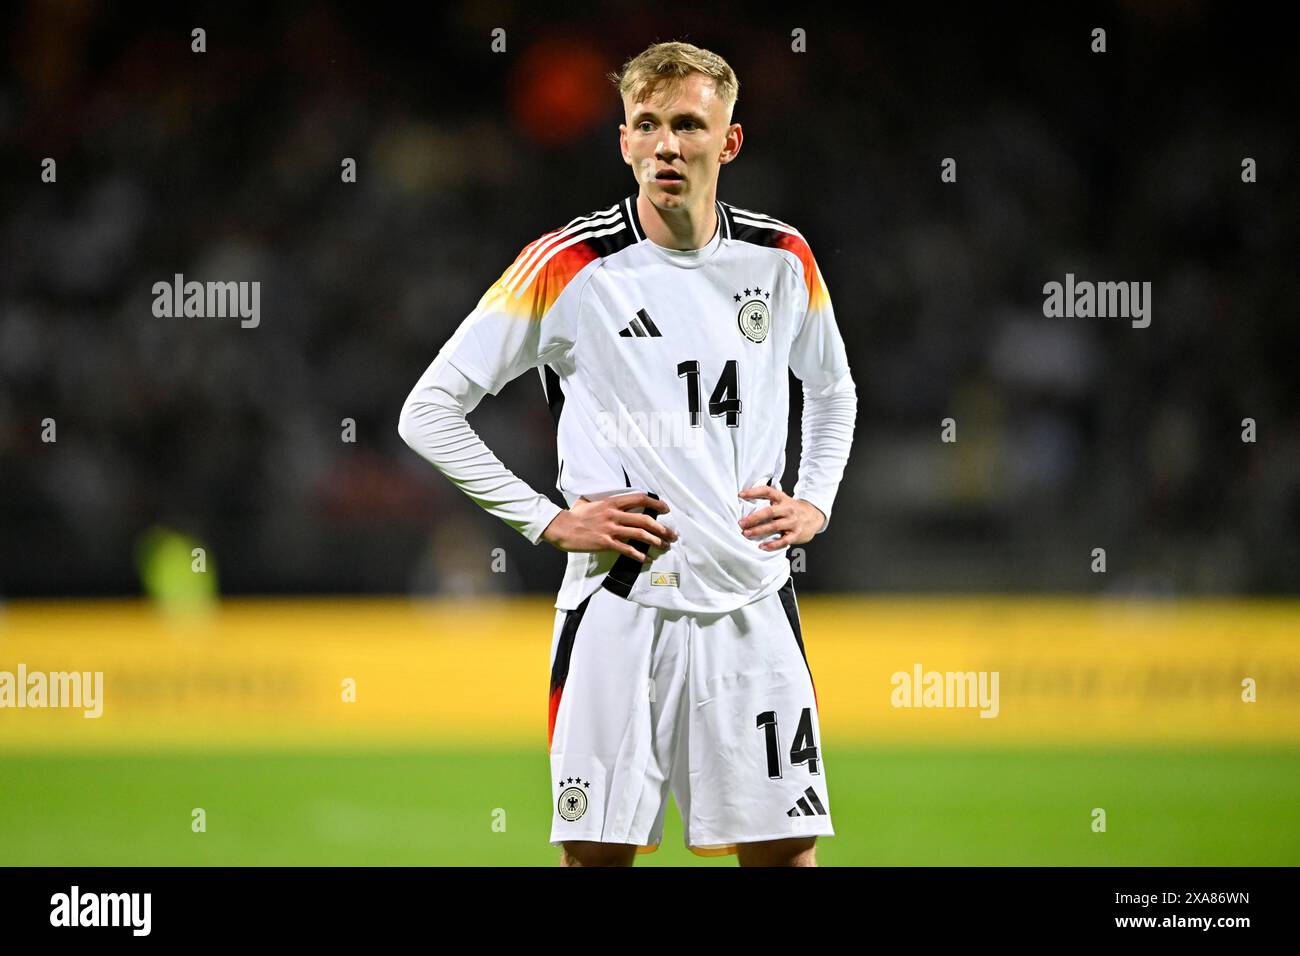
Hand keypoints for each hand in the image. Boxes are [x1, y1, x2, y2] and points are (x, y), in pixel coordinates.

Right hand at [541, 493, 678, 561]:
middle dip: (662, 528)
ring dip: (656, 541)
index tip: (666, 509)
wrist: (561, 527)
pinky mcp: (605, 543)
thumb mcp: (590, 503)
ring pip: (639, 534)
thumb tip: (611, 502)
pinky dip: (639, 555)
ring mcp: (610, 529)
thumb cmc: (574, 515)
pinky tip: (646, 559)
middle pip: (645, 520)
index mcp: (611, 502)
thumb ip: (603, 502)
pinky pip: (626, 549)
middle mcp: (614, 515)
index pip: (639, 499)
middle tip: (672, 535)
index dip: (655, 503)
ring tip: (664, 547)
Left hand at [737, 485, 824, 550]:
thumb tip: (745, 500)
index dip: (754, 492)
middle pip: (769, 512)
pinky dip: (772, 545)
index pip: (768, 491)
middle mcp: (788, 509)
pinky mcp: (796, 534)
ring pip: (774, 526)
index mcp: (783, 498)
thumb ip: (768, 500)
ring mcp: (793, 522)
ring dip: (759, 531)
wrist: (814, 517)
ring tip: (747, 533)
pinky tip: (762, 546)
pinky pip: (783, 541)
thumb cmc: (792, 509)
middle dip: (754, 518)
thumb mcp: (782, 500)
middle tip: (741, 523)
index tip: (740, 495)